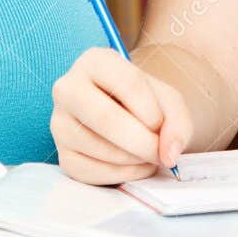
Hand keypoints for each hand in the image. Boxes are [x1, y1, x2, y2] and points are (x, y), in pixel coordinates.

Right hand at [51, 48, 192, 184]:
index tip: (161, 125)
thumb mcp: (168, 101)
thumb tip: (168, 154)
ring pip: (98, 148)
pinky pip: (90, 172)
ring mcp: (59, 122)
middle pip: (105, 118)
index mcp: (95, 61)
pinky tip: (132, 165)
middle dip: (142, 142)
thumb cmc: (143, 104)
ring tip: (147, 155)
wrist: (124, 118)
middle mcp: (68, 87)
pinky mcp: (62, 154)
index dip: (152, 112)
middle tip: (160, 154)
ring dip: (134, 160)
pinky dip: (120, 175)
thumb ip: (177, 121)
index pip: (128, 84)